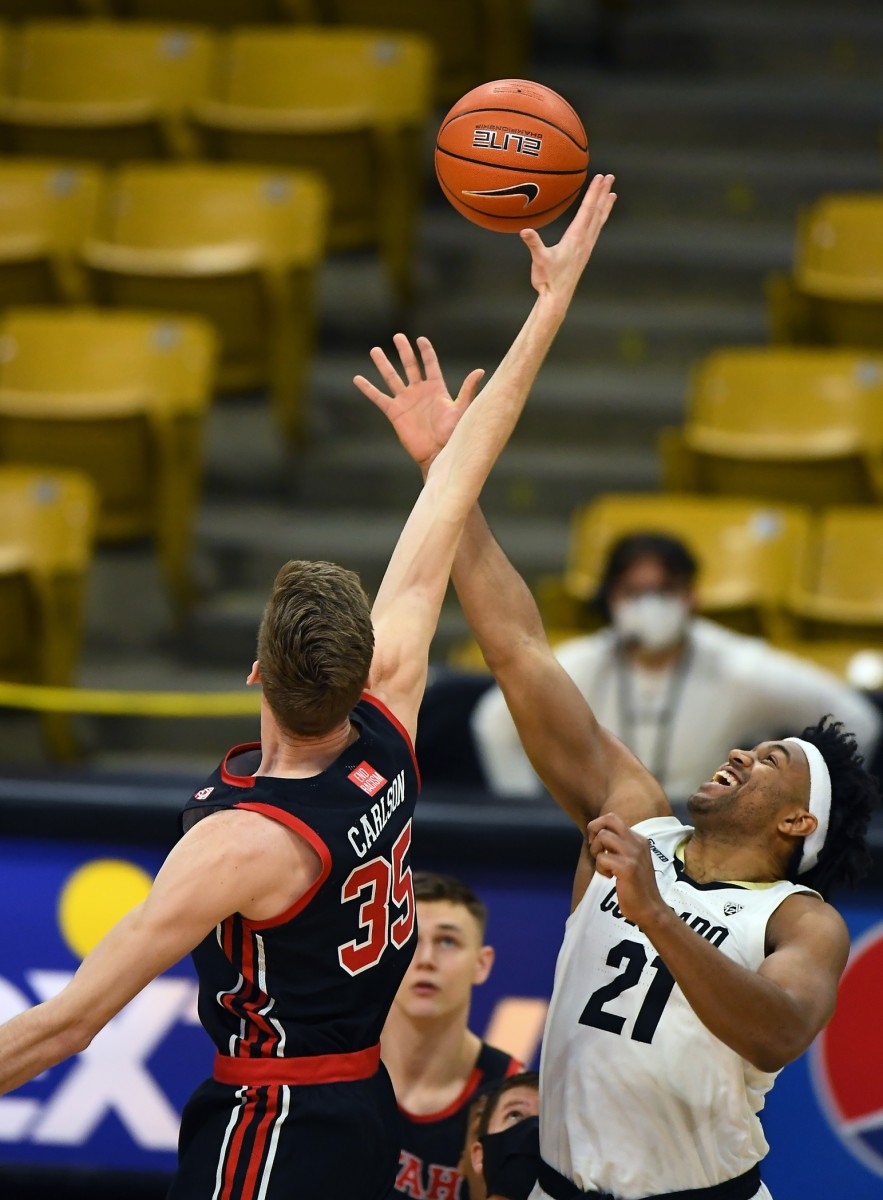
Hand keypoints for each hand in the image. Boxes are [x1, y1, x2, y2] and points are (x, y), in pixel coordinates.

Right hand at [354, 333, 484, 473]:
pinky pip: (378, 398)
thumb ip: (468, 390)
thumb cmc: (452, 433)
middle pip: (410, 365)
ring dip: (383, 364)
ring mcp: (406, 401)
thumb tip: (480, 371)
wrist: (438, 453)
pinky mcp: (394, 412)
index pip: (430, 364)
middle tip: (398, 336)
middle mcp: (420, 391)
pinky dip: (368, 388)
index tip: (420, 339)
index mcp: (436, 388)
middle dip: (404, 351)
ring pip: (392, 377)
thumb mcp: (461, 409)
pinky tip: (358, 379)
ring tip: (375, 350)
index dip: (426, 351)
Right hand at [521, 173, 615, 305]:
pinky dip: (600, 220)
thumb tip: (525, 231)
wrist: (557, 298)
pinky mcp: (585, 253)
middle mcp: (585, 240)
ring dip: (605, 206)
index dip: (593, 192)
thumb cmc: (547, 280)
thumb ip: (533, 244)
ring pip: (599, 221)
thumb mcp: (539, 260)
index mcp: (575, 238)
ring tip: (612, 194)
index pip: (587, 210)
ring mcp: (587, 247)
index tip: (600, 178)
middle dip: (603, 193)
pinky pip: (596, 231)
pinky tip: (600, 217)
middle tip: (610, 177)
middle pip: (597, 212)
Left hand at [587, 812, 665, 928]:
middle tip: (596, 849)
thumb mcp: (632, 859)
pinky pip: (602, 858)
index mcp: (639, 839)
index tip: (598, 844)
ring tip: (604, 866)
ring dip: (596, 852)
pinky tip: (610, 877)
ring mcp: (633, 854)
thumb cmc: (637, 885)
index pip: (613, 818)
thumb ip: (620, 845)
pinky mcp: (627, 867)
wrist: (650, 908)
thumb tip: (597, 834)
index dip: (598, 827)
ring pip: (603, 836)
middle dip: (594, 831)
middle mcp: (638, 842)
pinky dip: (600, 868)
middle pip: (608, 819)